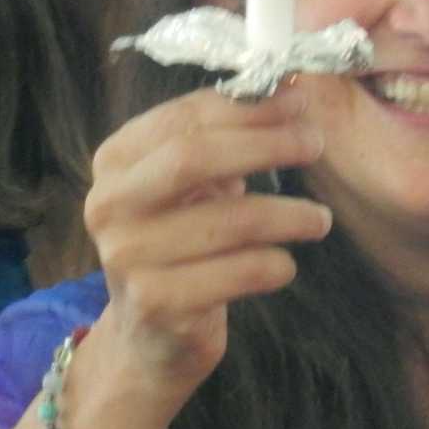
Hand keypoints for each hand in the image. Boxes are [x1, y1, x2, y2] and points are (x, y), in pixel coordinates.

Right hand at [82, 85, 331, 406]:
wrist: (151, 336)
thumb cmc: (181, 245)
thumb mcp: (193, 186)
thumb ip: (227, 139)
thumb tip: (294, 92)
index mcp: (115, 161)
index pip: (185, 117)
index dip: (248, 106)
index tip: (299, 101)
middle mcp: (109, 204)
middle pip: (195, 157)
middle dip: (266, 143)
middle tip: (315, 143)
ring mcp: (127, 256)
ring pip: (230, 221)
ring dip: (289, 215)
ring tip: (319, 219)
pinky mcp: (157, 303)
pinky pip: (239, 272)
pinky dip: (275, 264)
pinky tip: (285, 264)